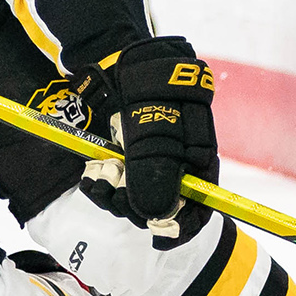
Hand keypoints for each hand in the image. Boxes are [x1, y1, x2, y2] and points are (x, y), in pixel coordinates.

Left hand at [73, 37, 216, 223]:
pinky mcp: (127, 163)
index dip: (183, 225)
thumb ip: (156, 170)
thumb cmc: (148, 88)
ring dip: (114, 197)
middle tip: (116, 194)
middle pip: (164, 209)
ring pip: (136, 201)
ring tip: (100, 179)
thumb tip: (157, 215)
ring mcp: (151, 164)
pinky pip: (117, 189)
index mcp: (199, 159)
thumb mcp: (155, 127)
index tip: (158, 234)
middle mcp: (178, 167)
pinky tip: (92, 177)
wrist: (119, 62)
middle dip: (137, 208)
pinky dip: (102, 187)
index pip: (202, 205)